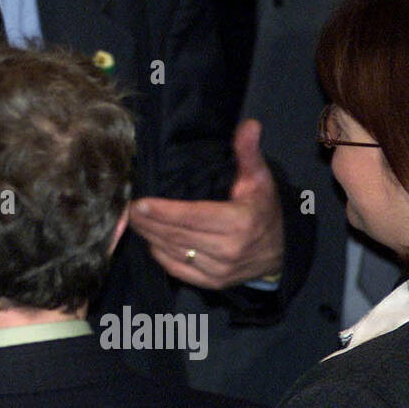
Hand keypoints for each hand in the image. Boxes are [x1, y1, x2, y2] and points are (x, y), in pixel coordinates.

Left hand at [129, 119, 283, 288]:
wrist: (280, 253)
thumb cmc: (263, 210)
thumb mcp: (260, 179)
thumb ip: (248, 153)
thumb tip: (249, 125)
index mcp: (238, 222)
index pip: (192, 217)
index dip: (163, 211)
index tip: (139, 203)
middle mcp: (228, 249)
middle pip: (177, 235)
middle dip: (148, 222)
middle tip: (128, 209)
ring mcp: (220, 270)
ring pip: (174, 252)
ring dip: (149, 236)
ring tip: (133, 220)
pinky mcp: (212, 282)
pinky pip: (178, 269)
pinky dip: (160, 255)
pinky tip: (150, 240)